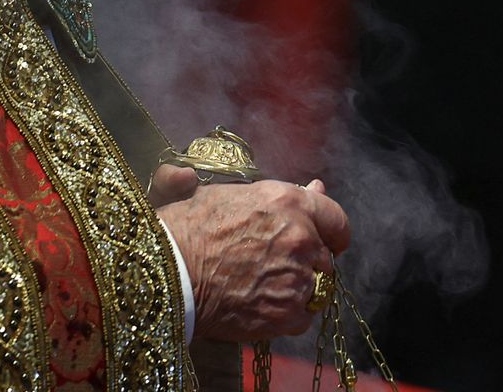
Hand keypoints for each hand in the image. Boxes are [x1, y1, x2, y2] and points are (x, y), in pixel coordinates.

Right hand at [154, 177, 350, 340]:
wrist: (167, 272)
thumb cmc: (186, 228)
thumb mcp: (227, 194)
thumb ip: (280, 193)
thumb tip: (316, 186)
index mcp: (288, 202)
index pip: (336, 219)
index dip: (330, 231)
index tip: (325, 240)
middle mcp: (302, 238)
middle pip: (325, 256)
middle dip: (306, 260)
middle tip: (270, 264)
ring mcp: (299, 279)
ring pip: (315, 287)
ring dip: (294, 287)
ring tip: (258, 285)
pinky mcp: (289, 314)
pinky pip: (302, 317)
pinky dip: (285, 314)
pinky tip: (256, 304)